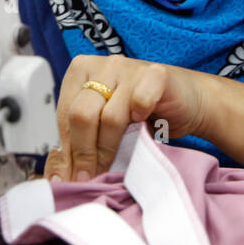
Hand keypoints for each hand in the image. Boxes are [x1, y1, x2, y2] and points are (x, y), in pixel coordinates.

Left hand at [43, 54, 208, 182]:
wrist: (187, 100)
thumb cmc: (142, 113)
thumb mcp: (103, 125)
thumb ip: (79, 142)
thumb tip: (56, 176)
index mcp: (81, 71)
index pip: (64, 115)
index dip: (65, 151)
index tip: (68, 178)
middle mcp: (103, 65)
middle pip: (81, 115)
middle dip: (83, 153)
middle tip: (88, 179)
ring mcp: (130, 68)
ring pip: (109, 116)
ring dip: (108, 149)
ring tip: (109, 168)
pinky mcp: (157, 75)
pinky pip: (140, 100)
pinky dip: (139, 116)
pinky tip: (141, 125)